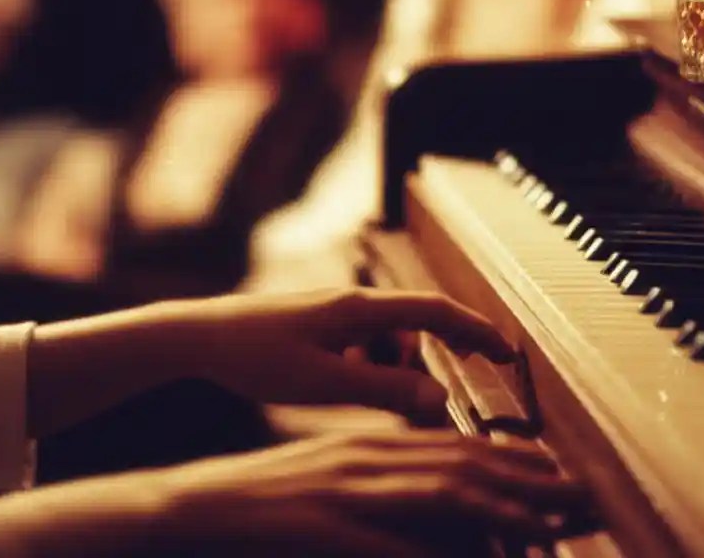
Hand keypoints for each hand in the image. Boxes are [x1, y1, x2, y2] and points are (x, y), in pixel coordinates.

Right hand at [146, 430, 585, 556]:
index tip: (563, 477)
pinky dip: (434, 557)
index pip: (460, 446)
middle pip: (465, 465)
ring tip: (548, 525)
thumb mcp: (336, 480)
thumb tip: (440, 502)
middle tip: (583, 499)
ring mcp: (346, 490)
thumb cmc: (270, 498)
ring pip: (441, 496)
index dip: (517, 462)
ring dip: (502, 512)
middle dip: (531, 483)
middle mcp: (368, 457)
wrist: (196, 505)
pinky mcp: (323, 526)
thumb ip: (387, 486)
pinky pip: (390, 546)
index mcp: (372, 444)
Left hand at [178, 289, 513, 420]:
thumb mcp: (323, 382)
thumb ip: (384, 392)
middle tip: (464, 379)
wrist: (197, 336)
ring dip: (394, 369)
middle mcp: (352, 305)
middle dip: (443, 349)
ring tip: (376, 398)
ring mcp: (333, 314)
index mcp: (360, 310)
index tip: (506, 352)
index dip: (475, 330)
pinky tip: (341, 389)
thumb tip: (441, 399)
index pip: (435, 311)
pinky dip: (368, 368)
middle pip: (416, 322)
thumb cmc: (255, 355)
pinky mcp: (317, 327)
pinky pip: (361, 346)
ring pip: (386, 341)